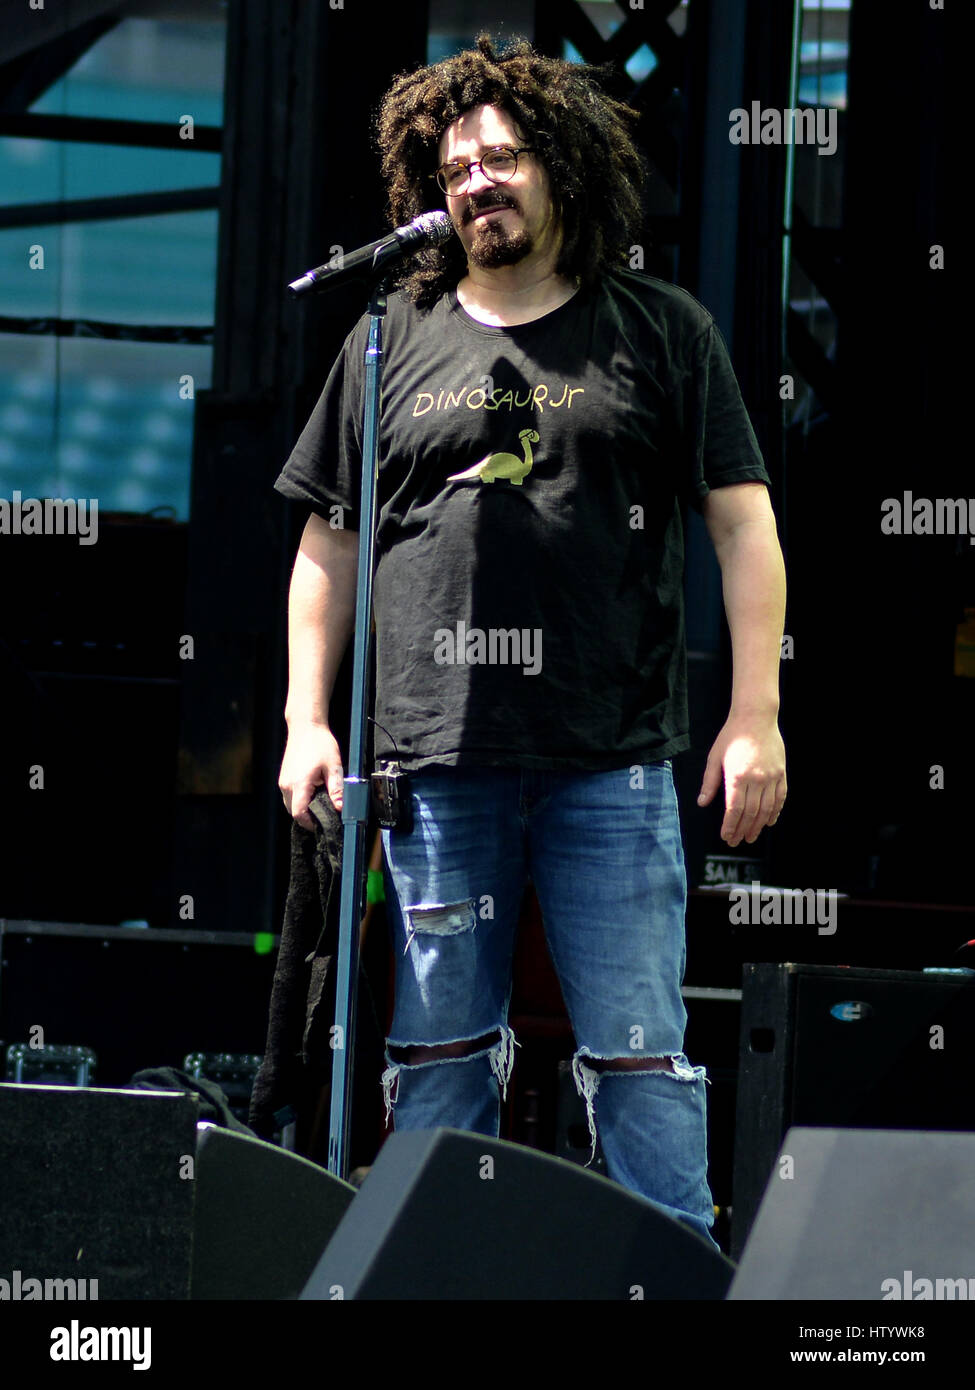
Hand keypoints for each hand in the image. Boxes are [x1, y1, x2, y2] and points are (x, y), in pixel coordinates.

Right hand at [278, 721, 345, 828]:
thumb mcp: (334, 766)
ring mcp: (283, 782)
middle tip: (325, 813)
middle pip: (293, 812)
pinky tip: (312, 794)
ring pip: (290, 805)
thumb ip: (337, 789)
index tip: (323, 823)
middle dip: (308, 817)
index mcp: (299, 784)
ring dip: (303, 809)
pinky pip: (289, 797)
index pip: (299, 814)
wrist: (305, 726)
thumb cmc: (319, 742)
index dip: (310, 823)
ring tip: (320, 802)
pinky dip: (299, 800)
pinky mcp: (283, 778)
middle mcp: (286, 785)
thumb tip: (341, 808)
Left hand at [697, 714, 785, 846]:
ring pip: (766, 809)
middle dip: (743, 830)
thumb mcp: (714, 758)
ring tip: (751, 836)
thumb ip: (709, 783)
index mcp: (737, 776)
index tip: (726, 837)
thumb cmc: (732, 736)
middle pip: (750, 813)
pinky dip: (775, 812)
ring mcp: (771, 777)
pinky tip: (769, 821)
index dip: (730, 826)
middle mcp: (756, 779)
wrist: (755, 717)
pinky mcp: (781, 773)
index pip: (734, 809)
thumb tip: (702, 803)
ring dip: (758, 825)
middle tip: (737, 841)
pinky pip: (780, 798)